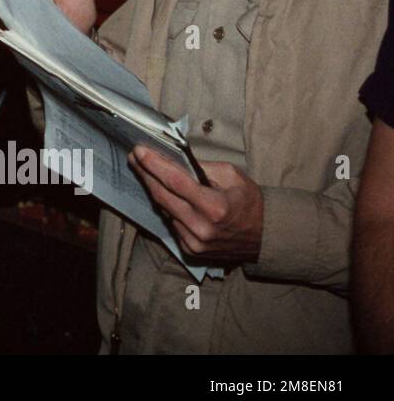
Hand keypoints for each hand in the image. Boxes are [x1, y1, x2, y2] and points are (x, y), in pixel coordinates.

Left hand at [129, 146, 263, 263]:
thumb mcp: (232, 176)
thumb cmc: (249, 202)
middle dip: (146, 173)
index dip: (154, 165)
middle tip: (134, 157)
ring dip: (152, 189)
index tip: (139, 151)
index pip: (174, 181)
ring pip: (163, 209)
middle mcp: (201, 227)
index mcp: (214, 207)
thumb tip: (174, 158)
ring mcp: (194, 242)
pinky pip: (171, 222)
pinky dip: (166, 206)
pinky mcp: (190, 250)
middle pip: (162, 196)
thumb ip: (202, 168)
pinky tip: (161, 192)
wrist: (266, 237)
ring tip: (144, 170)